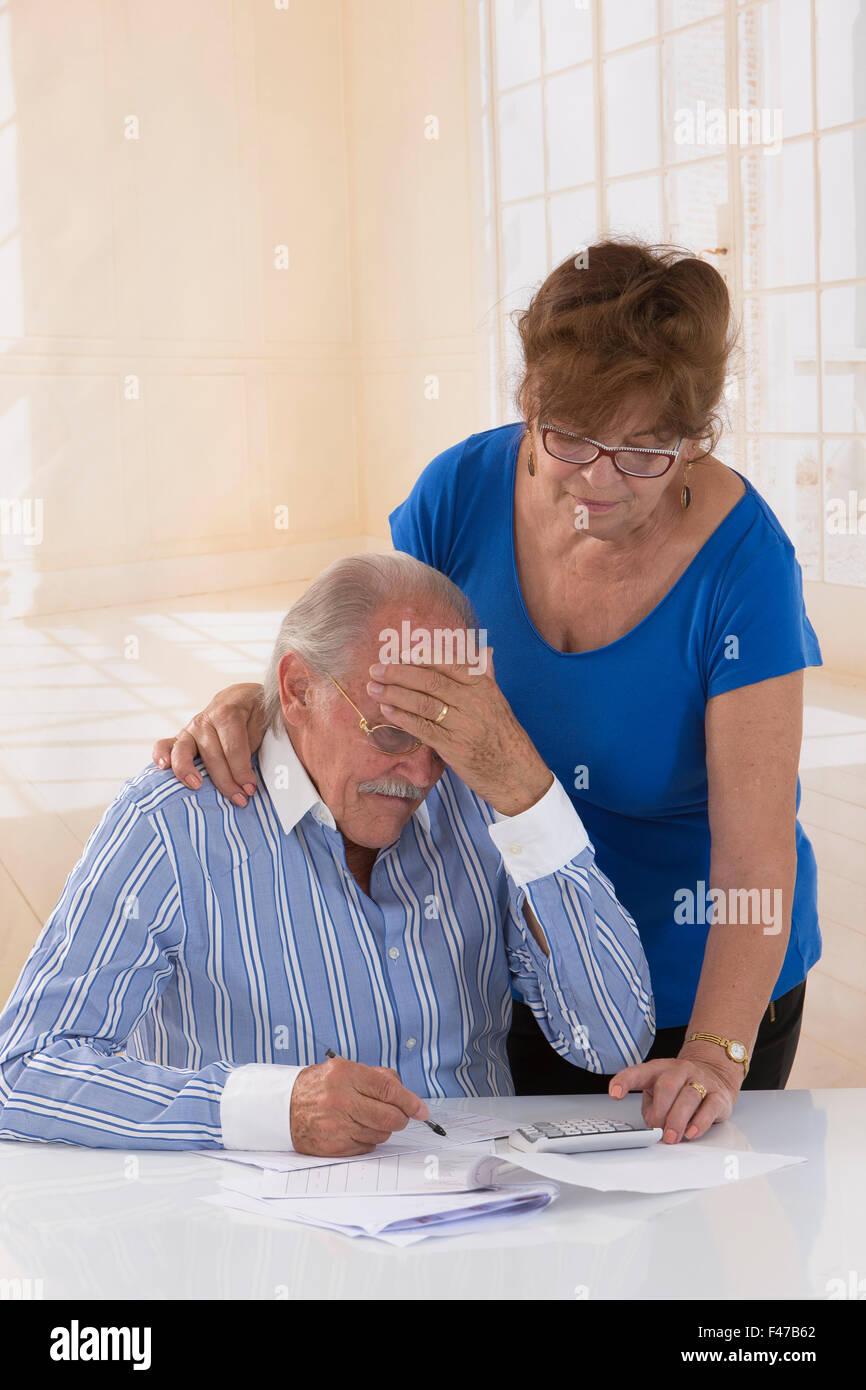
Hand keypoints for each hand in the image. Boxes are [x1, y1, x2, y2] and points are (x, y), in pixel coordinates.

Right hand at [151, 682, 265, 805]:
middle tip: (240, 799)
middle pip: (212, 755)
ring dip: (188, 770)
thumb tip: (256, 774)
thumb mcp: (265, 723)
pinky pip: (164, 745)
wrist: (242, 698)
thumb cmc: (256, 715)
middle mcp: (205, 720)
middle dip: (226, 780)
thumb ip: (259, 743)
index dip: (242, 770)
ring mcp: (190, 728)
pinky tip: (163, 768)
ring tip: (197, 786)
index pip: (233, 747)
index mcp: (229, 712)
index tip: (250, 788)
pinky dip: (161, 756)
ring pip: (184, 750)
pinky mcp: (181, 738)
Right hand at [289, 1056, 429, 1155]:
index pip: (389, 1090)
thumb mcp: (344, 1069)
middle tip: (400, 1116)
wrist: (283, 1107)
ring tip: (368, 1118)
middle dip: (401, 1118)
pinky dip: (368, 1139)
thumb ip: (376, 1077)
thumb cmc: (319, 1086)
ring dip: (383, 1128)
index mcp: (346, 1075)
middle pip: (389, 1116)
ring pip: (381, 1133)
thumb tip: (405, 1095)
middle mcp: (342, 1100)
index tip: (421, 1110)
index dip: (410, 1101)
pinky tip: (355, 1128)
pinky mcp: (334, 1146)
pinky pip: (367, 1146)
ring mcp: (337, 1125)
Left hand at [366, 652, 551, 815]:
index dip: (420, 656)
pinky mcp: (454, 747)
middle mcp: (474, 702)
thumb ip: (487, 675)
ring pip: (422, 703)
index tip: (398, 652)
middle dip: (398, 672)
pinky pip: (422, 728)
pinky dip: (401, 717)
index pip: (447, 662)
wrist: (517, 774)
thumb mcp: (499, 702)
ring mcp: (464, 725)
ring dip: (393, 693)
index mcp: (483, 686)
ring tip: (373, 687)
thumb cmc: (505, 737)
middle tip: (375, 668)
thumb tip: (485, 650)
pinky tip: (386, 710)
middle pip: (429, 680)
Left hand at [607, 1045, 742, 1142]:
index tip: (614, 1093)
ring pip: (689, 1096)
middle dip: (660, 1111)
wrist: (713, 1072)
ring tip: (672, 1137)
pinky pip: (710, 1106)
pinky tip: (691, 1132)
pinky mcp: (718, 1095)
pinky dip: (700, 1122)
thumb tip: (651, 1128)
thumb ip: (651, 1108)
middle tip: (657, 1131)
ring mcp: (700, 1080)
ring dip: (678, 1119)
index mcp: (658, 1069)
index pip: (638, 1072)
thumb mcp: (657, 1093)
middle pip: (667, 1086)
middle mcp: (679, 1071)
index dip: (624, 1081)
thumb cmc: (678, 1087)